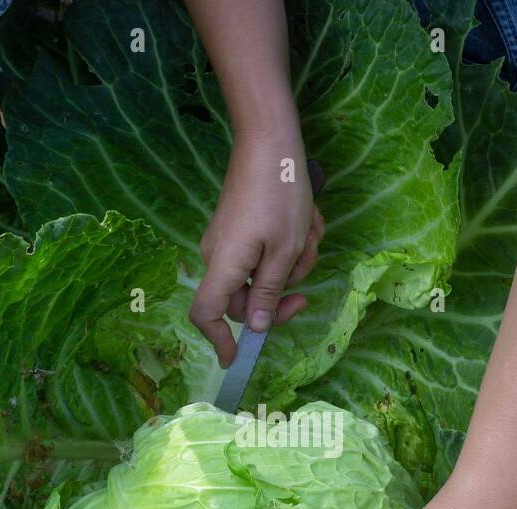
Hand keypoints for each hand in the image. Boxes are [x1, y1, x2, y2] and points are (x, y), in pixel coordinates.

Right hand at [189, 128, 324, 366]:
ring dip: (293, 262)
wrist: (269, 142)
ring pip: (263, 274)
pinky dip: (287, 246)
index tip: (236, 358)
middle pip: (246, 299)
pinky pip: (264, 252)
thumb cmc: (280, 193)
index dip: (219, 340)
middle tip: (307, 286)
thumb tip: (257, 328)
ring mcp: (228, 241)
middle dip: (282, 292)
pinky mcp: (239, 228)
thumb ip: (270, 292)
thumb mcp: (285, 249)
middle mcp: (218, 257)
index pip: (207, 314)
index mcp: (224, 265)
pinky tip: (305, 223)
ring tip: (310, 232)